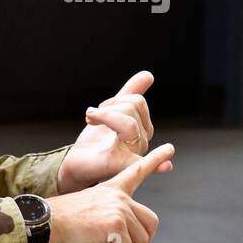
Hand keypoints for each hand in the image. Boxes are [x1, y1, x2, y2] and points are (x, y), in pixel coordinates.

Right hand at [47, 143, 174, 242]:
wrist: (44, 222)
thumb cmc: (61, 220)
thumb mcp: (89, 210)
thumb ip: (109, 215)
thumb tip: (123, 237)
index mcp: (112, 188)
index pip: (138, 170)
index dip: (155, 160)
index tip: (170, 147)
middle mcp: (120, 196)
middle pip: (150, 223)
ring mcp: (120, 208)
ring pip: (141, 241)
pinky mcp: (116, 224)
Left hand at [57, 70, 168, 193]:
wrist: (77, 163)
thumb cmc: (95, 141)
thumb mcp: (111, 111)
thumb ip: (130, 93)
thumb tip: (148, 75)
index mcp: (142, 129)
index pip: (138, 101)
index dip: (117, 100)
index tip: (101, 107)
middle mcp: (142, 142)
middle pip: (133, 107)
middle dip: (108, 107)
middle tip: (92, 116)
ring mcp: (133, 155)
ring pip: (129, 123)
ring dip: (103, 116)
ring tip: (91, 121)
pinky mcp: (120, 167)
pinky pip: (141, 163)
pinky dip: (158, 164)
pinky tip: (165, 165)